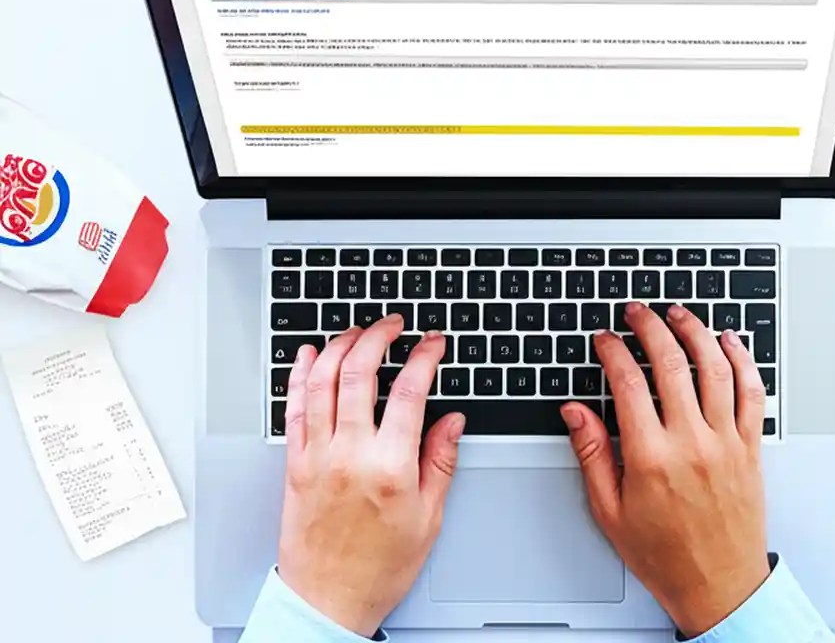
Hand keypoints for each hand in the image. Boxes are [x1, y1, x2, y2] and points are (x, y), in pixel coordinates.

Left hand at [277, 316, 464, 636]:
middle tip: (393, 325)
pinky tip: (310, 357)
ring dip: (340, 346)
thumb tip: (451, 422)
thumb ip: (440, 462)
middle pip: (361, 372)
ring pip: (322, 381)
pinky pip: (293, 408)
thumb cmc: (378, 567)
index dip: (425, 356)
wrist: (327, 599)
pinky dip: (300, 375)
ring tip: (357, 331)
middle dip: (379, 336)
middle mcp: (349, 454)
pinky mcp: (294, 464)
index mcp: (389, 466)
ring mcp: (317, 455)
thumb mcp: (428, 517)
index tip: (433, 342)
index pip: (410, 391)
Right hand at [561, 303, 769, 637]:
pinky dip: (742, 360)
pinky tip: (728, 342)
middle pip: (671, 364)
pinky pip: (751, 393)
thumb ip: (592, 454)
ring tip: (678, 315)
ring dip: (695, 333)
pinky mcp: (750, 448)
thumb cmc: (664, 554)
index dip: (612, 352)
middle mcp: (691, 443)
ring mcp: (725, 442)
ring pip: (714, 369)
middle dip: (650, 328)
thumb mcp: (610, 510)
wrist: (718, 584)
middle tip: (637, 312)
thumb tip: (575, 412)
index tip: (604, 339)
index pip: (628, 384)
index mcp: (651, 458)